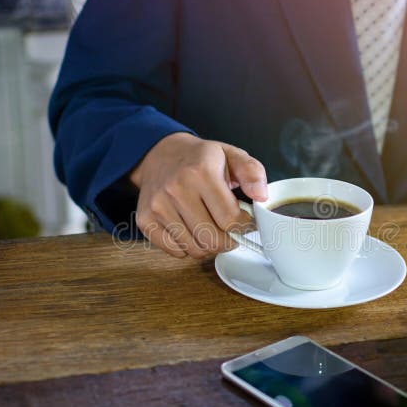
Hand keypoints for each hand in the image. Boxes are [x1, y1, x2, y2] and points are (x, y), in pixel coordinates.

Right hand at [130, 132, 267, 258]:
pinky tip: (191, 231)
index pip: (230, 219)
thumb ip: (252, 172)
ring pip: (194, 249)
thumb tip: (261, 196)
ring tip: (212, 230)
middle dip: (228, 241)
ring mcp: (158, 206)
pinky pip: (175, 251)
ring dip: (208, 246)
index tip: (245, 222)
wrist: (160, 154)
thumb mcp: (231, 155)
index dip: (244, 226)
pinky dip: (188, 248)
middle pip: (212, 239)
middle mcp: (176, 189)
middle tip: (231, 233)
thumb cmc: (199, 159)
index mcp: (200, 172)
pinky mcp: (145, 220)